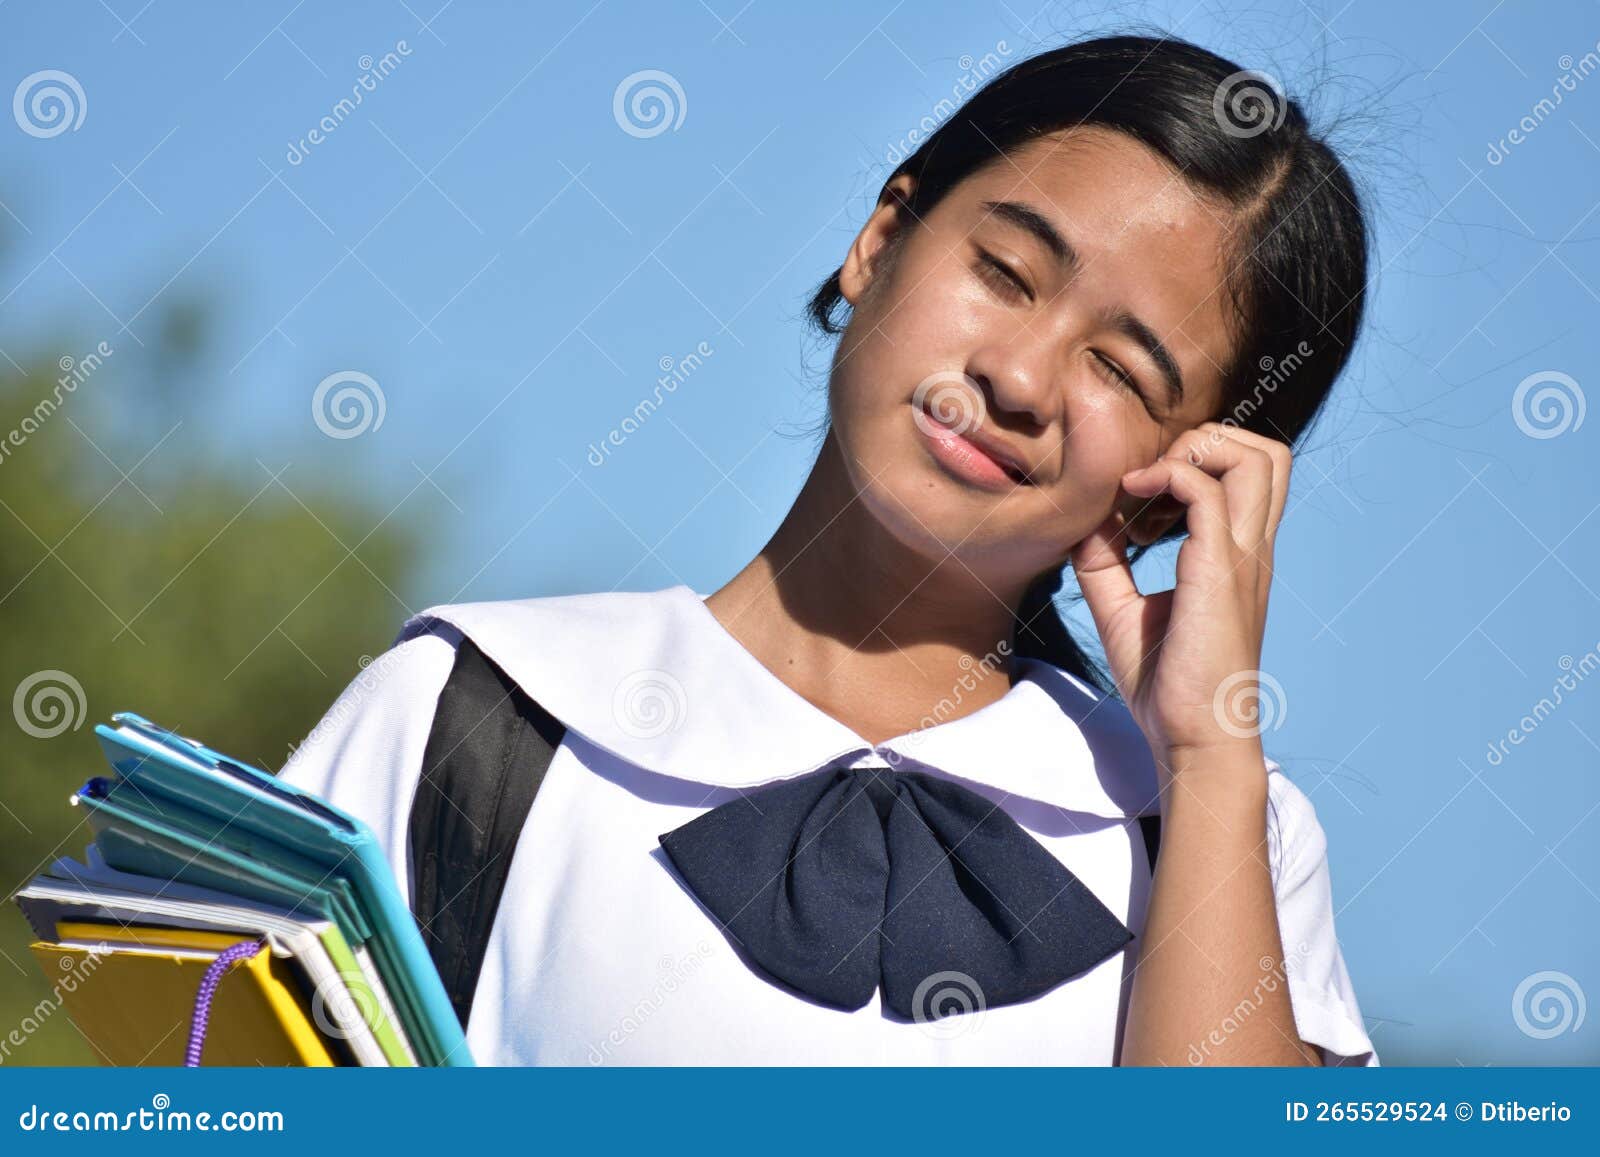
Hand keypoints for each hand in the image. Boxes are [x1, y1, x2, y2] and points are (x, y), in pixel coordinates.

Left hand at [1069, 422, 1291, 777]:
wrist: (1190, 737)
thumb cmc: (1166, 683)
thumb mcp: (1122, 608)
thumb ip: (1106, 560)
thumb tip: (1085, 519)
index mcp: (1238, 555)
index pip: (1249, 473)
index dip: (1195, 458)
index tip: (1137, 492)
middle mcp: (1251, 548)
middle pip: (1268, 452)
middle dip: (1208, 439)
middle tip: (1152, 476)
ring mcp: (1243, 557)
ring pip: (1256, 457)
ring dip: (1196, 450)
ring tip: (1147, 485)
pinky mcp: (1220, 571)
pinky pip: (1206, 492)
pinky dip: (1167, 478)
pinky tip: (1130, 507)